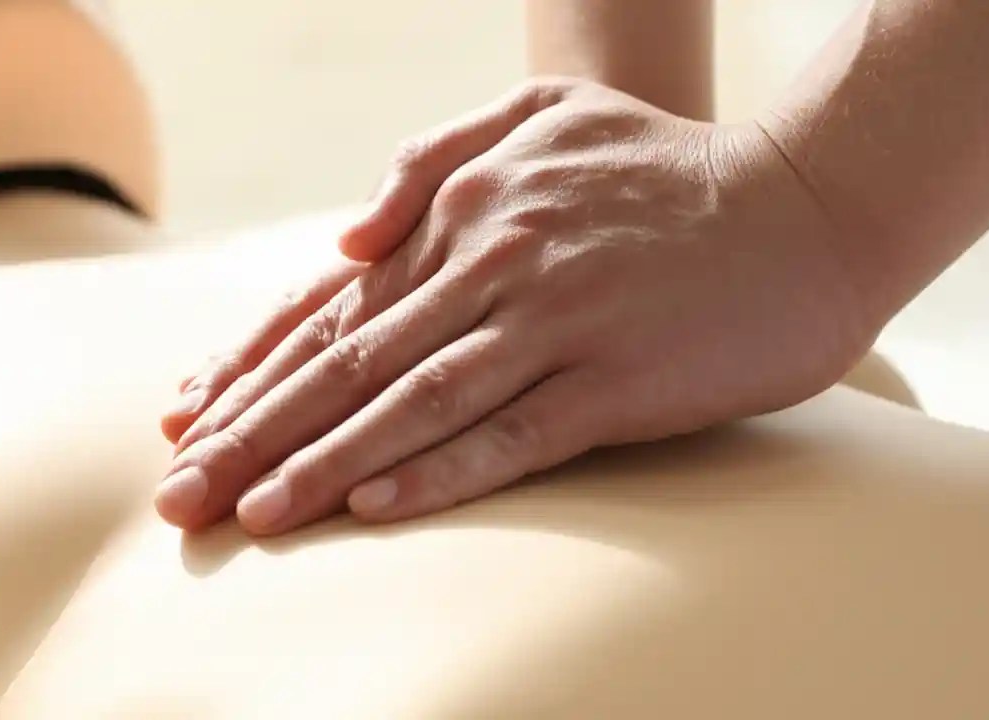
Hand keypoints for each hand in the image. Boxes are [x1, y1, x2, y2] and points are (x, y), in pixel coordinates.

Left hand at [156, 77, 874, 534]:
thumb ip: (435, 155)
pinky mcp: (616, 379)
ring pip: (413, 403)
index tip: (184, 421)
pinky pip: (512, 435)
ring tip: (253, 514)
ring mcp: (553, 322)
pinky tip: (376, 509)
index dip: (251, 367)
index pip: (333, 303)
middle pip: (348, 361)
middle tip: (183, 495)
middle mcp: (491, 263)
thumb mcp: (544, 116)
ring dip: (324, 464)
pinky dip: (440, 473)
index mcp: (464, 209)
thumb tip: (348, 234)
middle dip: (253, 432)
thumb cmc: (668, 166)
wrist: (806, 202)